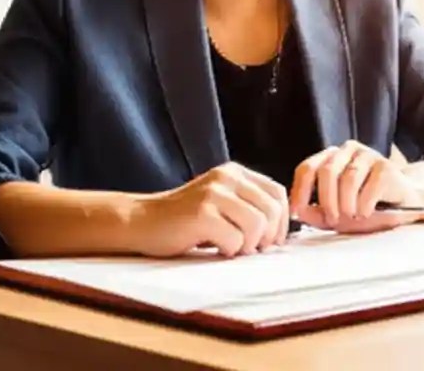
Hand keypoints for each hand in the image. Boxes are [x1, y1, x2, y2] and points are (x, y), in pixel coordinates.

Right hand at [129, 162, 289, 257]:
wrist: (142, 221)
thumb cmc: (185, 221)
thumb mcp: (221, 202)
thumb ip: (248, 206)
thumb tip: (281, 233)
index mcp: (235, 173)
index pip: (278, 193)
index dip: (281, 222)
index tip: (270, 241)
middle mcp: (227, 177)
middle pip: (272, 210)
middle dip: (267, 237)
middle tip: (250, 249)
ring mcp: (213, 193)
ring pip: (257, 224)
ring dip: (248, 245)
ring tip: (231, 248)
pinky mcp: (201, 213)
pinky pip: (235, 239)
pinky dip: (229, 250)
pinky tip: (214, 248)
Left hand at [290, 140, 423, 232]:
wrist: (403, 205)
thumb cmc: (365, 208)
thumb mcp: (335, 214)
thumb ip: (315, 212)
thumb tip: (297, 212)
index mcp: (330, 159)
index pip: (307, 168)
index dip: (299, 191)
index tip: (297, 212)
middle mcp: (347, 151)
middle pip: (326, 171)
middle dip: (326, 200)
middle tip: (333, 218)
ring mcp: (367, 155)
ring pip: (348, 178)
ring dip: (347, 204)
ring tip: (352, 217)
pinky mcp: (385, 165)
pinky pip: (369, 186)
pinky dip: (365, 205)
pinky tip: (366, 213)